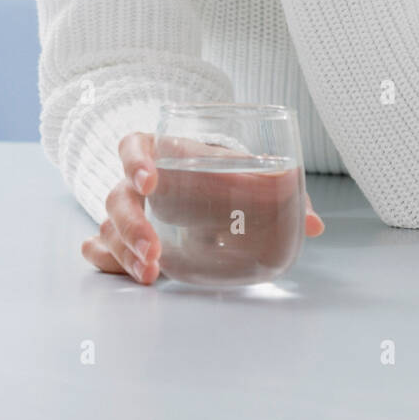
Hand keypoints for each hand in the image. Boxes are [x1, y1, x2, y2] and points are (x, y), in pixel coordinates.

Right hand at [81, 132, 325, 285]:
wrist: (212, 187)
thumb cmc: (228, 175)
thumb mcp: (251, 175)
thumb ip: (284, 196)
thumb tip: (315, 225)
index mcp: (168, 152)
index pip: (135, 146)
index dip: (136, 160)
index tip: (150, 180)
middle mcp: (141, 181)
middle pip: (118, 194)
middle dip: (131, 223)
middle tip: (154, 249)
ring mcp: (131, 210)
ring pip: (109, 225)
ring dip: (124, 251)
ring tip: (150, 273)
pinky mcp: (127, 239)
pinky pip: (103, 248)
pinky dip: (106, 260)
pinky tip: (121, 272)